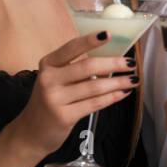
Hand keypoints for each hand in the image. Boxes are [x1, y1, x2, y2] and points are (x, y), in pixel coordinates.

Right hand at [10, 30, 137, 156]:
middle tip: (131, 63)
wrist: (32, 132)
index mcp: (48, 64)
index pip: (71, 48)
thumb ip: (76, 69)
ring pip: (95, 86)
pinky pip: (95, 103)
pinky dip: (112, 97)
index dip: (90, 41)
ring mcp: (55, 99)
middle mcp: (48, 79)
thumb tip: (112, 59)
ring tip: (134, 79)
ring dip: (118, 82)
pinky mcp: (64, 116)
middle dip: (114, 64)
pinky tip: (123, 92)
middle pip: (87, 67)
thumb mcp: (56, 80)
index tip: (109, 33)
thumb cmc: (51, 100)